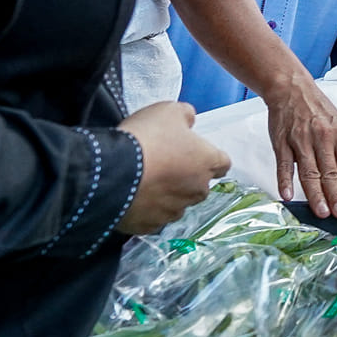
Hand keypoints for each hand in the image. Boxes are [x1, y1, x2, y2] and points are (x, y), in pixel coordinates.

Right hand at [116, 101, 231, 233]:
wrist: (113, 170)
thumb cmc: (147, 138)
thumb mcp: (169, 111)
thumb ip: (185, 115)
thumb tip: (189, 121)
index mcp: (207, 163)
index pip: (222, 164)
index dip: (210, 157)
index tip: (196, 153)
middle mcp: (196, 191)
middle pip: (199, 185)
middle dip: (187, 177)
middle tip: (164, 164)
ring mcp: (173, 211)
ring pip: (177, 204)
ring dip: (167, 195)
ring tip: (145, 181)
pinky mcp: (150, 226)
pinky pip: (153, 218)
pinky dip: (146, 210)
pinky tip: (133, 197)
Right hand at [268, 75, 336, 218]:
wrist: (291, 88)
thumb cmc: (317, 109)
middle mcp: (322, 139)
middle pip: (329, 172)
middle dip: (336, 195)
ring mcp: (300, 141)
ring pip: (309, 172)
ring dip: (315, 194)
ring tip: (321, 211)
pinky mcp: (282, 142)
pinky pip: (284, 164)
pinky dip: (285, 181)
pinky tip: (288, 196)